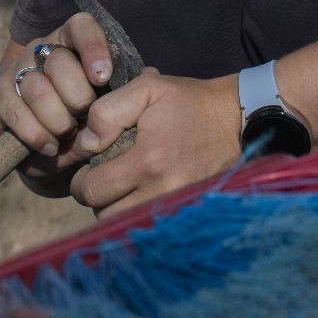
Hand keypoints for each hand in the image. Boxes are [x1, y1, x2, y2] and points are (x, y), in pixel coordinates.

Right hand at [0, 14, 113, 191]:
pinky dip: (36, 134)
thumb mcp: (109, 104)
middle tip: (86, 119)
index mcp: (72, 41)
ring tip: (68, 136)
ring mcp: (17, 69)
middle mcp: (42, 48)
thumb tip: (150, 75)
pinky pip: (16, 111)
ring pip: (38, 90)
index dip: (92, 48)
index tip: (103, 78)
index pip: (81, 27)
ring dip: (58, 121)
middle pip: (58, 63)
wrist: (51, 149)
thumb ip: (127, 89)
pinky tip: (50, 146)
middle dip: (77, 98)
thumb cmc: (88, 118)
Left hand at [67, 70, 241, 216]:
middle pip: (105, 216)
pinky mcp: (189, 212)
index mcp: (147, 160)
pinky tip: (143, 196)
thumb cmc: (188, 102)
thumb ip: (108, 111)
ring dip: (118, 209)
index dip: (82, 181)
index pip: (92, 191)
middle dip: (98, 198)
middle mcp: (162, 190)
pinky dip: (140, 217)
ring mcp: (178, 206)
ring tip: (125, 187)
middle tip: (106, 178)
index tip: (89, 168)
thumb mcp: (147, 88)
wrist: (235, 119)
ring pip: (126, 226)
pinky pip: (151, 228)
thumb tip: (86, 144)